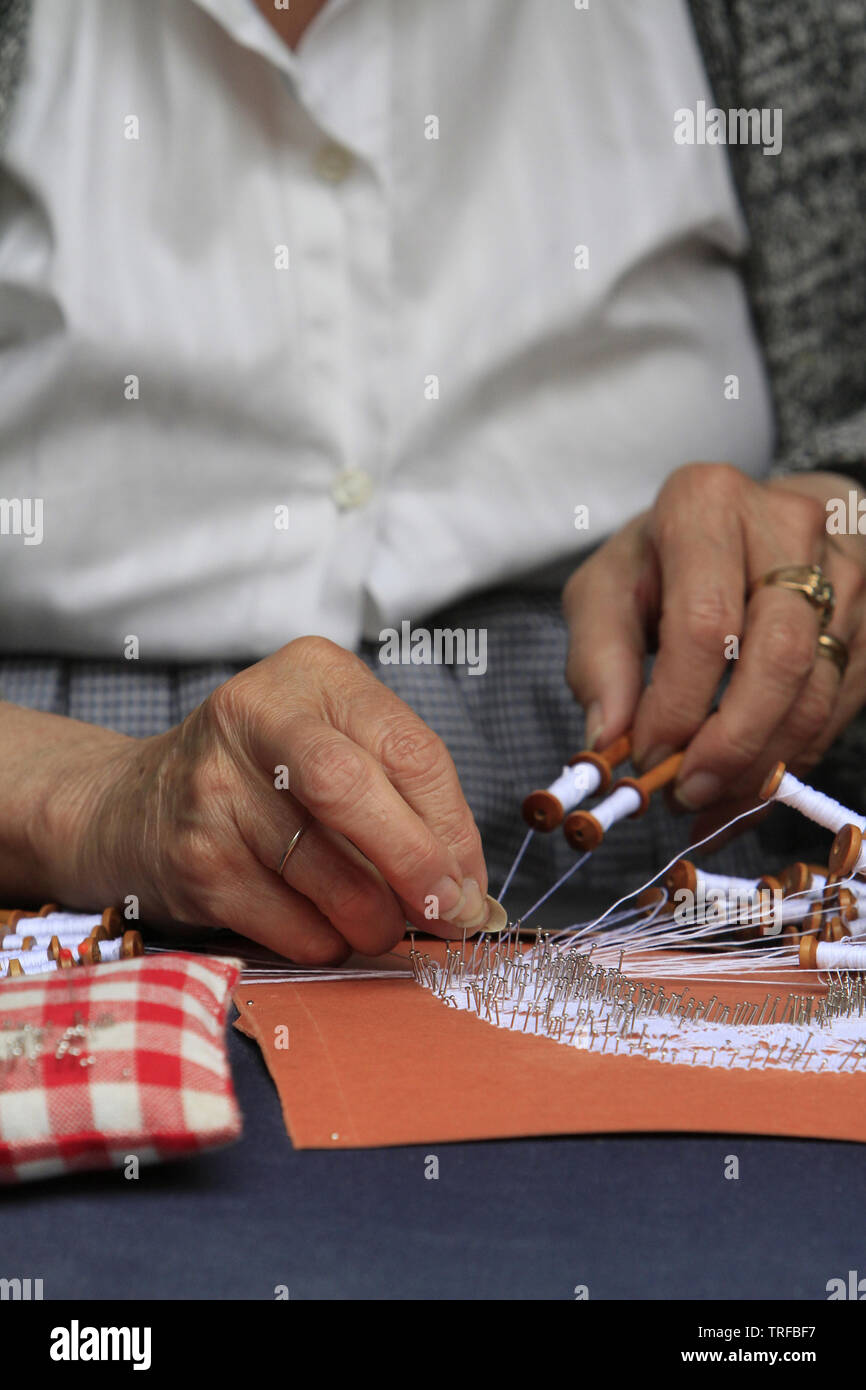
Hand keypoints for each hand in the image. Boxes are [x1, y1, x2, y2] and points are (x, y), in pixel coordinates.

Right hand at [21, 638, 488, 962]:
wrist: (135, 806)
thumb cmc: (265, 779)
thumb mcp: (333, 744)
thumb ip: (404, 798)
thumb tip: (472, 894)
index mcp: (315, 673)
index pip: (410, 749)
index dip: (455, 829)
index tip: (472, 883)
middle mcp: (257, 716)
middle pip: (356, 793)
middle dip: (420, 868)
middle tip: (452, 917)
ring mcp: (216, 788)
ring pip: (328, 872)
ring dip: (376, 919)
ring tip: (380, 923)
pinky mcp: (195, 859)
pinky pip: (290, 923)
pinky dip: (326, 941)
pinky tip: (322, 928)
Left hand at [562, 463, 865, 836]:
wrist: (746, 523)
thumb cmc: (663, 564)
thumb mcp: (606, 591)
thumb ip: (597, 662)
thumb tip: (608, 741)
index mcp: (706, 505)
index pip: (705, 624)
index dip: (676, 705)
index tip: (647, 756)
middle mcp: (787, 526)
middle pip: (779, 658)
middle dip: (731, 744)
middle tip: (687, 791)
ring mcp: (843, 571)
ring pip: (817, 691)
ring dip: (761, 763)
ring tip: (710, 795)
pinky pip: (838, 708)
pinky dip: (789, 760)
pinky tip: (746, 784)